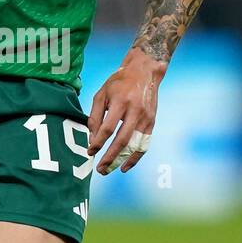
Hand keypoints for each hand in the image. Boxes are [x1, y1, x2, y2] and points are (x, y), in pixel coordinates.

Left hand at [87, 46, 165, 173]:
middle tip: (100, 169)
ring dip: (122, 160)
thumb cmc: (119, 83)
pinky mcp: (152, 122)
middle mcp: (135, 110)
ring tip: (110, 170)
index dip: (98, 142)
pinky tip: (125, 166)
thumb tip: (92, 138)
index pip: (108, 128)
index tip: (90, 152)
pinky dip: (135, 157)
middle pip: (122, 140)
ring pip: (135, 144)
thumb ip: (95, 116)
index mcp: (120, 102)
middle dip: (110, 157)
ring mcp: (146, 117)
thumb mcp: (102, 94)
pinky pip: (144, 144)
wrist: (144, 72)